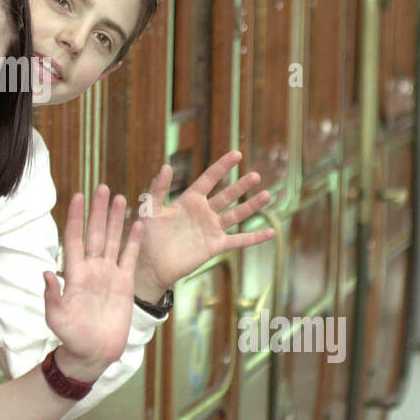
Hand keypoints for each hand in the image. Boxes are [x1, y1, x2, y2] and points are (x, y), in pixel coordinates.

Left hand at [43, 185, 143, 379]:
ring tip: (121, 198)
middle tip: (102, 187)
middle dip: (98, 211)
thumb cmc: (71, 337)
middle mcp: (92, 269)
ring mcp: (109, 275)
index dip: (75, 217)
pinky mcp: (124, 285)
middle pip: (95, 233)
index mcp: (74, 273)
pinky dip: (134, 242)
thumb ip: (52, 297)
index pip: (74, 238)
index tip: (77, 196)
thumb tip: (46, 273)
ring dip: (116, 220)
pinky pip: (130, 258)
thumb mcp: (57, 319)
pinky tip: (139, 224)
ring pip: (114, 241)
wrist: (93, 354)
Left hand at [134, 151, 273, 292]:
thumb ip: (158, 189)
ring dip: (251, 206)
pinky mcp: (215, 246)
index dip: (221, 166)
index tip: (236, 154)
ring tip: (267, 195)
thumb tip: (166, 166)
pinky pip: (239, 240)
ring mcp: (211, 229)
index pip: (208, 179)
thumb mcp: (151, 210)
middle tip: (256, 175)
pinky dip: (255, 238)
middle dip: (241, 186)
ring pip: (236, 215)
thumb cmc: (148, 236)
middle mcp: (204, 212)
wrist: (151, 265)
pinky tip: (271, 233)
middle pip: (227, 196)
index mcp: (189, 200)